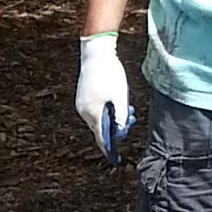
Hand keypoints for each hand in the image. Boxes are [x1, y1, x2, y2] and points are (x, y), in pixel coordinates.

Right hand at [75, 35, 132, 162]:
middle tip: (130, 119)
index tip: (116, 159)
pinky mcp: (82, 97)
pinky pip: (94, 110)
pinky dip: (105, 111)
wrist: (95, 52)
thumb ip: (120, 115)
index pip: (101, 138)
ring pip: (97, 119)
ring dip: (111, 118)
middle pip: (100, 128)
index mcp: (94, 113)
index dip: (109, 149)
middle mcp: (84, 111)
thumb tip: (120, 131)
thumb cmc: (110, 73)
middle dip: (115, 128)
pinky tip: (114, 101)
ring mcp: (81, 104)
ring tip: (126, 107)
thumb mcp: (120, 95)